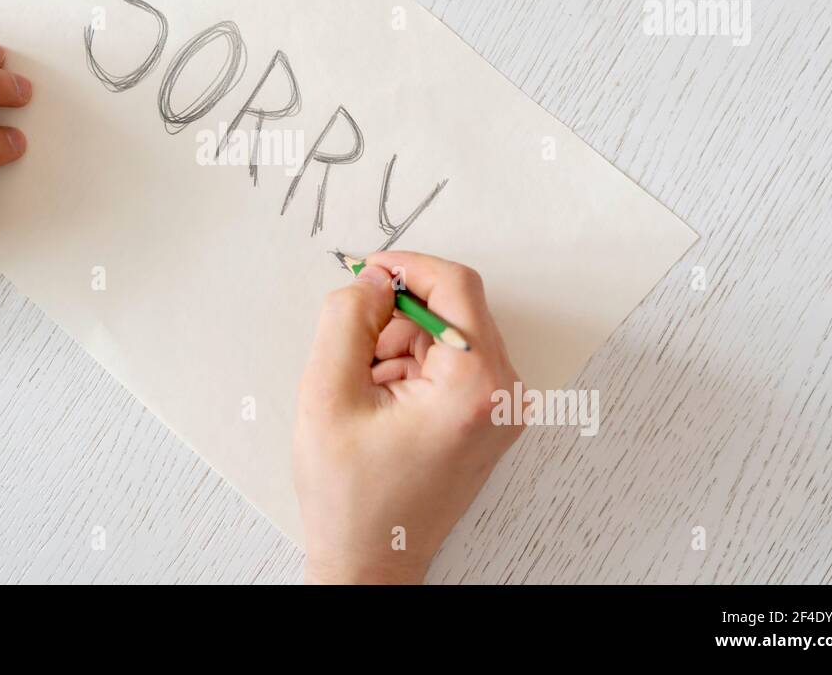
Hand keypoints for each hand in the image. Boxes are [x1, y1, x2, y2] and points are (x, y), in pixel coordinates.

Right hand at [293, 250, 522, 583]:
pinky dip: (411, 369)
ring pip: (446, 335)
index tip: (367, 275)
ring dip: (398, 347)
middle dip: (395, 320)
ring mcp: (500, 409)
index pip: (456, 285)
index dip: (407, 268)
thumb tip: (373, 280)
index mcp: (475, 386)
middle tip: (352, 356)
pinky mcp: (486, 419)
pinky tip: (381, 406)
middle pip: (451, 309)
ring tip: (364, 394)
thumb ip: (347, 319)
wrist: (369, 563)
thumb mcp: (327, 393)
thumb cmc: (350, 498)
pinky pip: (449, 364)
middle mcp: (504, 395)